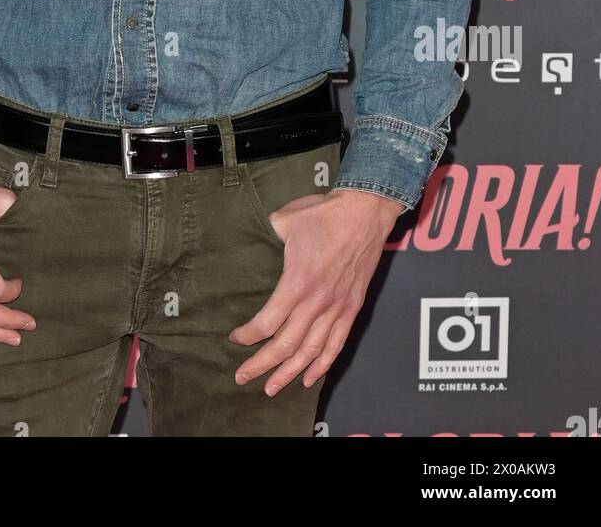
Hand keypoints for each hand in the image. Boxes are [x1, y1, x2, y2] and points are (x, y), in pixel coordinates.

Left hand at [228, 187, 403, 394]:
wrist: (365, 212)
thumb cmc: (325, 214)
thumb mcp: (286, 219)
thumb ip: (267, 234)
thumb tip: (255, 236)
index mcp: (297, 282)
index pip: (267, 322)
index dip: (248, 336)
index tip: (235, 339)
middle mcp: (316, 302)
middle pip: (285, 345)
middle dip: (261, 365)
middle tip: (242, 377)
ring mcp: (336, 308)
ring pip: (310, 352)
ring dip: (289, 373)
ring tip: (271, 388)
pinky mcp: (351, 308)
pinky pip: (336, 344)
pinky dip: (323, 365)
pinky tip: (309, 378)